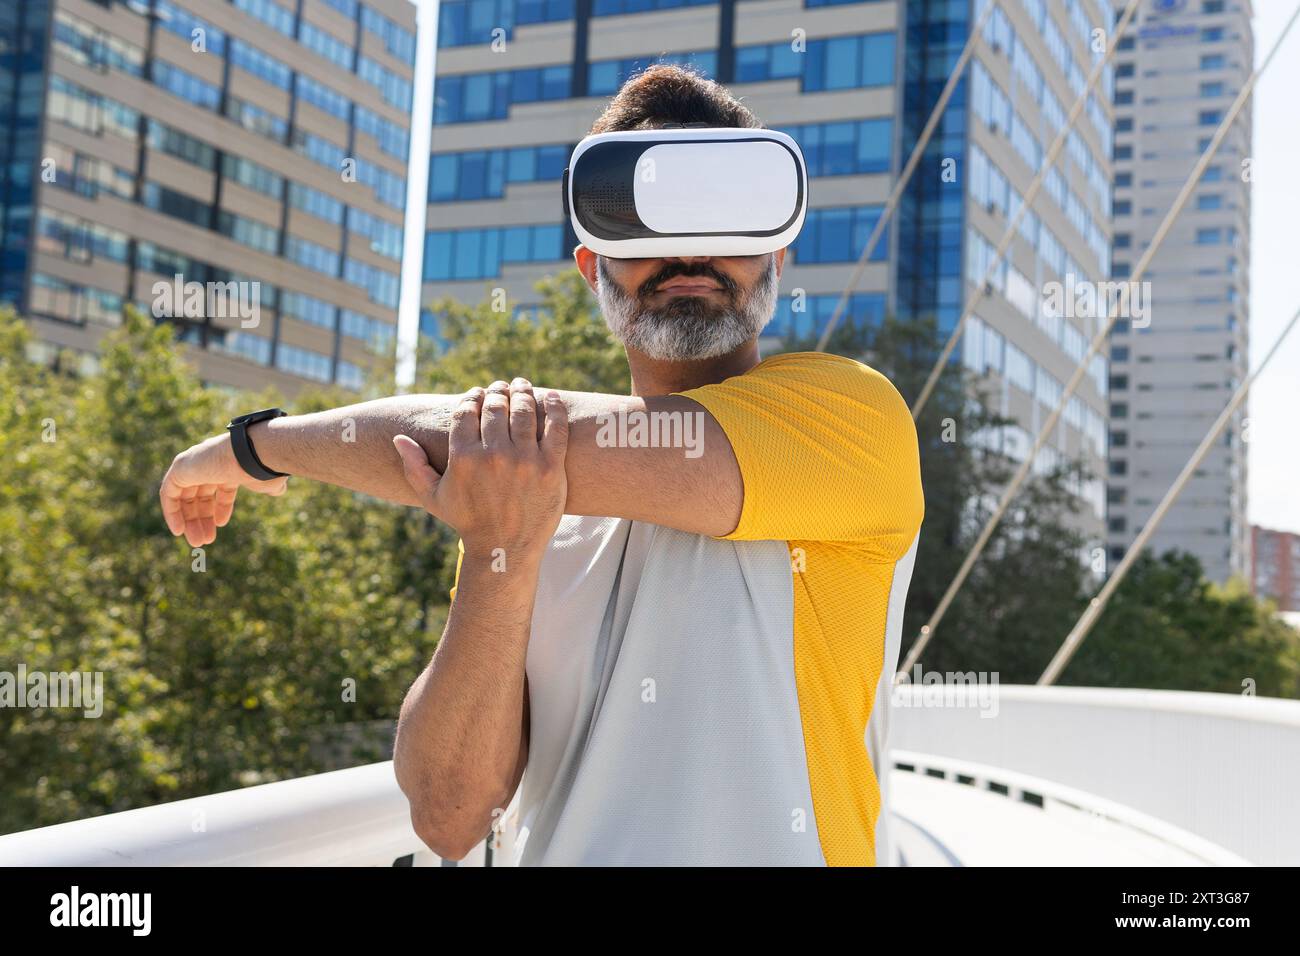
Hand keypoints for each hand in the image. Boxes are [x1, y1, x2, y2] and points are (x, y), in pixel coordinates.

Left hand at [160, 430, 288, 546]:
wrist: (254, 453)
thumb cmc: (264, 468)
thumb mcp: (268, 481)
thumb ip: (269, 486)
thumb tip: (278, 489)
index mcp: (230, 463)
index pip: (221, 486)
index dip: (221, 507)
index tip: (221, 524)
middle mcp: (210, 461)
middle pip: (201, 494)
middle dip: (203, 518)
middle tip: (205, 540)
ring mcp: (194, 463)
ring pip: (185, 496)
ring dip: (190, 521)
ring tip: (197, 542)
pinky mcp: (180, 468)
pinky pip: (169, 494)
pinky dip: (172, 513)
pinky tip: (179, 531)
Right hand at [393, 379, 567, 561]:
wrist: (505, 550)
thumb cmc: (468, 522)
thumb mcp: (434, 498)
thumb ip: (414, 467)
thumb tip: (400, 438)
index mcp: (464, 458)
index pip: (466, 410)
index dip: (472, 396)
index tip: (478, 394)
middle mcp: (494, 455)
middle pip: (496, 406)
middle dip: (498, 391)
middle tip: (502, 387)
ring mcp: (525, 460)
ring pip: (524, 410)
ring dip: (523, 391)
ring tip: (522, 386)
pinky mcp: (552, 467)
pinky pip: (556, 427)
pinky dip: (554, 407)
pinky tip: (550, 398)